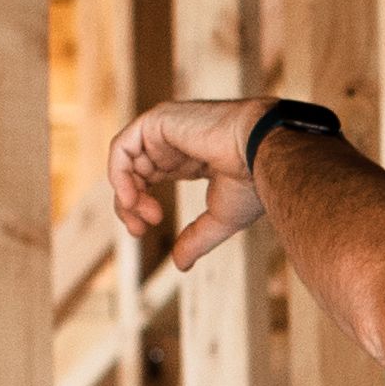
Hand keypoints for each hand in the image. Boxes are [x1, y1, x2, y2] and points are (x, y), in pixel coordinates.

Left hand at [111, 92, 268, 268]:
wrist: (265, 152)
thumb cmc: (253, 180)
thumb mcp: (220, 218)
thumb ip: (196, 238)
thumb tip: (180, 265)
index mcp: (189, 158)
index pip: (149, 179)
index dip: (138, 206)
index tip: (145, 232)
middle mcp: (174, 141)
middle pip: (133, 172)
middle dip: (129, 205)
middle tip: (139, 231)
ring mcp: (165, 128)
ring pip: (124, 161)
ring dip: (126, 194)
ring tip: (144, 216)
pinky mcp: (158, 120)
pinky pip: (122, 147)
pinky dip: (119, 175)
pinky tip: (132, 198)